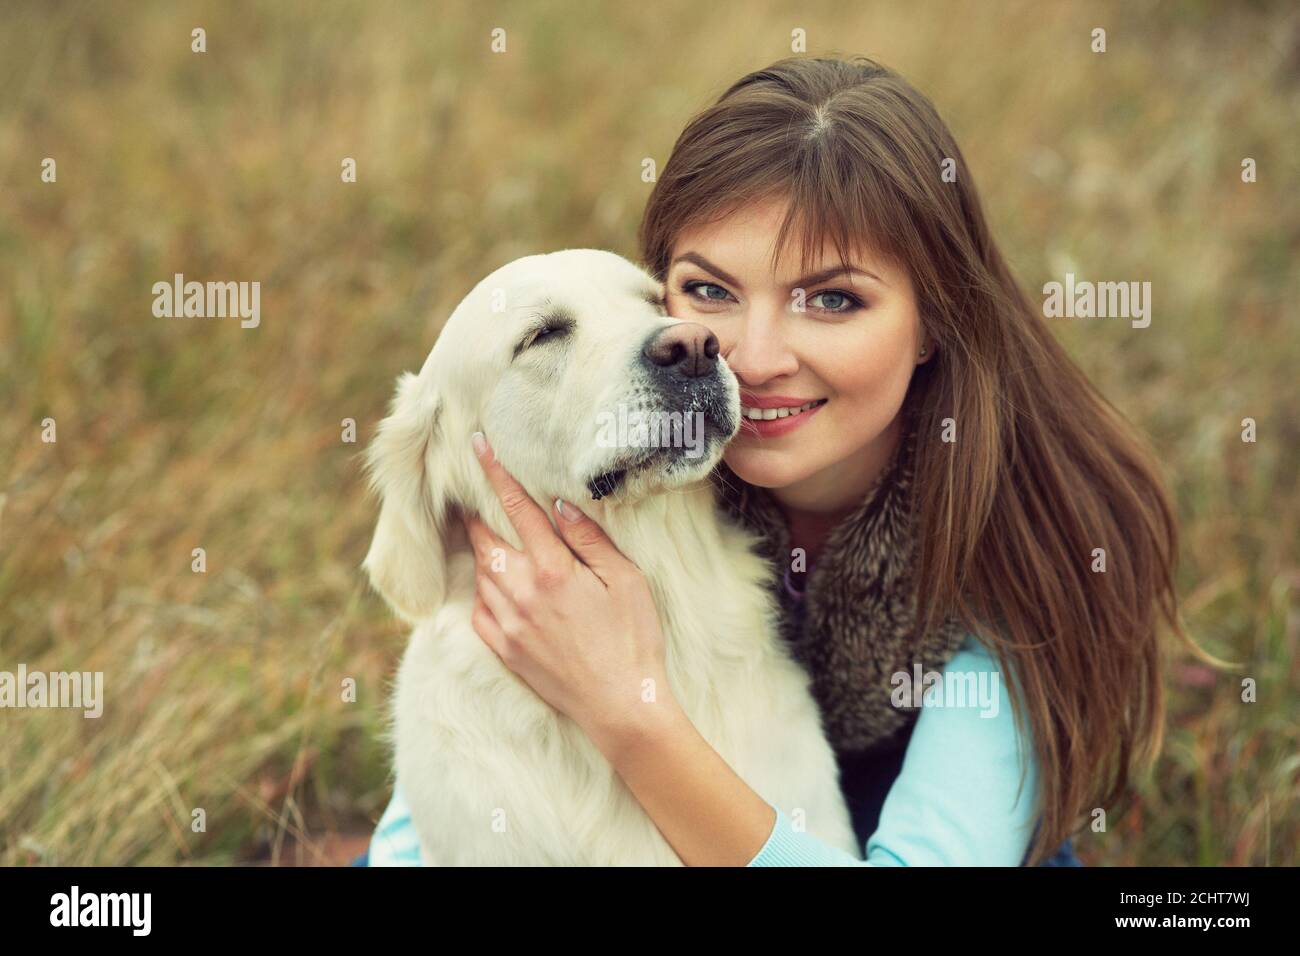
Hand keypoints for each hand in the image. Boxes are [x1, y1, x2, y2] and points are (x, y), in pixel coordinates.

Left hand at [459, 431, 676, 756]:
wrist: (621, 706)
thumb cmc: (634, 640)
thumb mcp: (626, 581)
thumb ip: (589, 540)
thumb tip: (559, 506)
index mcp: (552, 570)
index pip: (516, 509)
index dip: (495, 474)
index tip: (477, 448)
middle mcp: (521, 593)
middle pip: (484, 541)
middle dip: (476, 514)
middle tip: (475, 496)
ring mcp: (508, 624)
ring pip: (480, 574)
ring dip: (481, 551)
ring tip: (487, 537)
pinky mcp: (505, 650)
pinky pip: (478, 612)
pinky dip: (481, 591)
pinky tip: (495, 586)